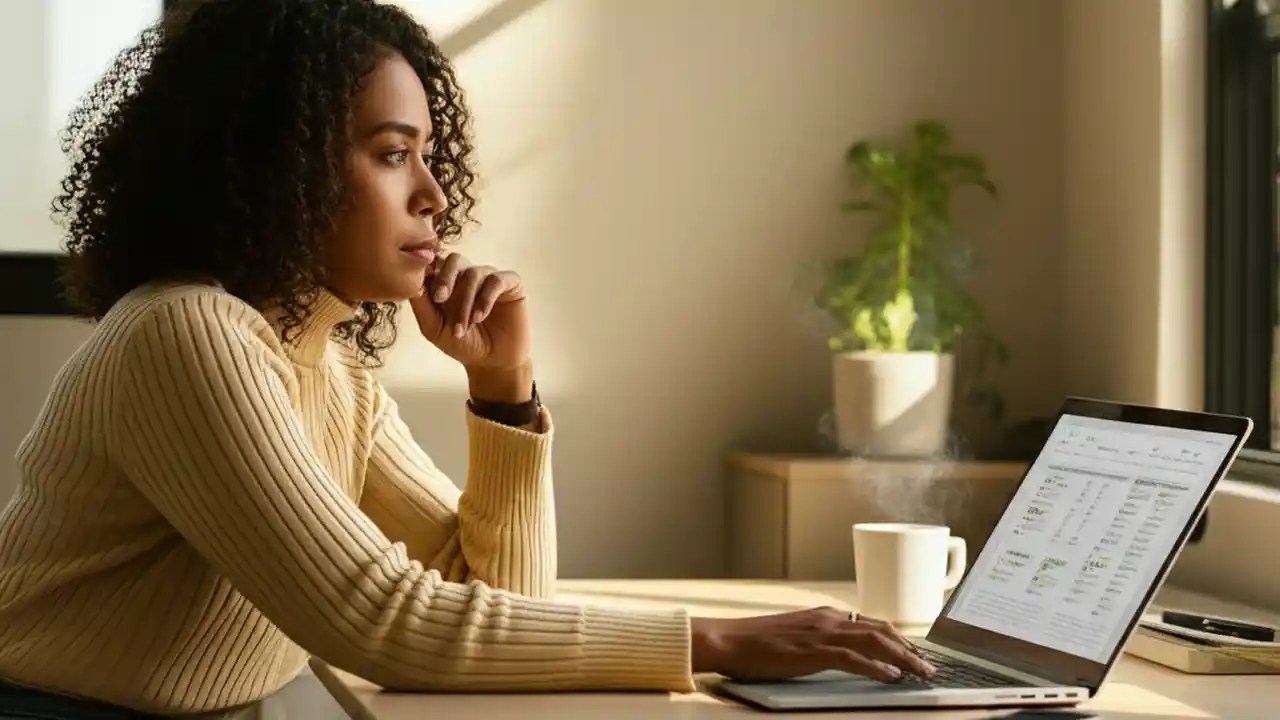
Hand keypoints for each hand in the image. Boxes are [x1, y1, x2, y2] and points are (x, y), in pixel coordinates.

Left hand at [409, 252, 531, 373]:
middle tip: (440, 298)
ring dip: (465, 302)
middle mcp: (468, 275)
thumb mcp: (434, 328)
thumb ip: (421, 305)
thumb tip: (411, 282)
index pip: (436, 263)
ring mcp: (490, 278)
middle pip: (454, 260)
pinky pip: (496, 281)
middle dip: (445, 278)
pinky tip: (479, 317)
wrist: (492, 363)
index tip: (421, 288)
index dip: (428, 270)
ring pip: (474, 274)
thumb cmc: (462, 344)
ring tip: (463, 327)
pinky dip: (485, 299)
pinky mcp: (511, 284)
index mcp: (448, 281)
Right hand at [690, 607, 934, 682]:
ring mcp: (822, 633)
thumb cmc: (756, 643)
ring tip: (922, 673)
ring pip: (874, 640)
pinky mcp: (812, 651)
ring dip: (904, 657)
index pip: (872, 624)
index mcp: (825, 616)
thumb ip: (821, 641)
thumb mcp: (796, 637)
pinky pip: (853, 658)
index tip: (916, 655)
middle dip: (910, 648)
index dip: (899, 640)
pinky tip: (892, 676)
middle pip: (881, 630)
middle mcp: (829, 619)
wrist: (729, 640)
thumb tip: (844, 653)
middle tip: (930, 667)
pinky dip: (876, 666)